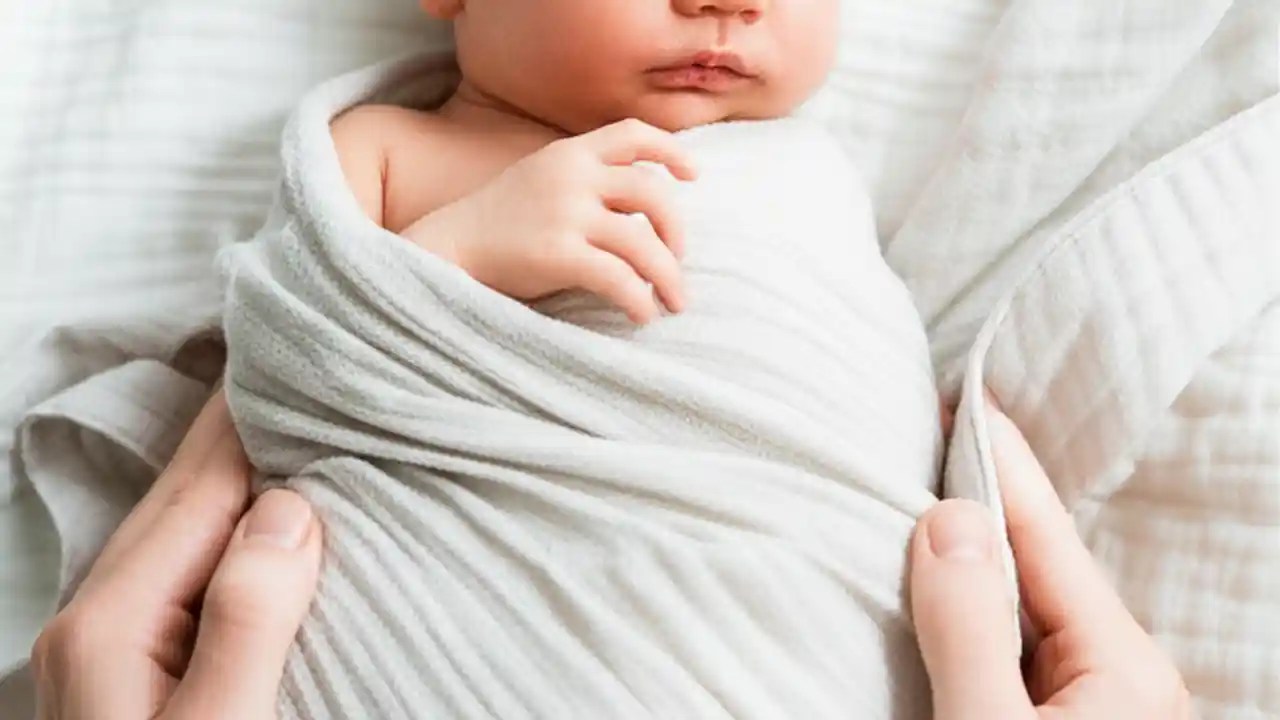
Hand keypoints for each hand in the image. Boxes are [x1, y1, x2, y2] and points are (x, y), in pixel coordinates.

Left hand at [30, 392, 322, 718]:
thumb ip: (247, 620)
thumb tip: (286, 510)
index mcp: (107, 626)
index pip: (196, 492)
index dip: (247, 423)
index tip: (292, 364)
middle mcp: (93, 627)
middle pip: (182, 503)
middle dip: (243, 439)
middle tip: (301, 381)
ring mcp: (108, 653)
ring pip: (186, 537)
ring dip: (244, 488)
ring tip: (296, 439)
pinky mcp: (136, 677)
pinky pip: (193, 578)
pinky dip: (237, 539)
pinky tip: (269, 531)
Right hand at [405, 118, 698, 323]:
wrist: (446, 248)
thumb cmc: (498, 223)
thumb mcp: (539, 179)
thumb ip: (583, 179)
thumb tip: (644, 199)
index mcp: (569, 153)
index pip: (632, 134)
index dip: (670, 150)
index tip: (693, 175)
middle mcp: (571, 177)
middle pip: (653, 193)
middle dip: (678, 230)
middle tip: (679, 260)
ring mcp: (565, 214)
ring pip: (643, 243)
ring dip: (668, 277)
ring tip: (675, 302)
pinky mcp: (558, 255)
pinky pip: (620, 279)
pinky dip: (639, 300)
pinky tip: (642, 315)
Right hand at [911, 402, 1190, 718]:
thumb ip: (969, 626)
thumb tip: (950, 518)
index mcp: (1123, 666)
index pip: (1047, 536)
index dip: (998, 461)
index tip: (961, 395)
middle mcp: (1119, 678)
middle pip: (1034, 566)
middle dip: (979, 500)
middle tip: (930, 433)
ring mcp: (1089, 706)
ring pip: (1017, 608)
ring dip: (967, 560)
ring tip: (917, 498)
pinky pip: (1005, 649)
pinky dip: (967, 611)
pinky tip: (932, 593)